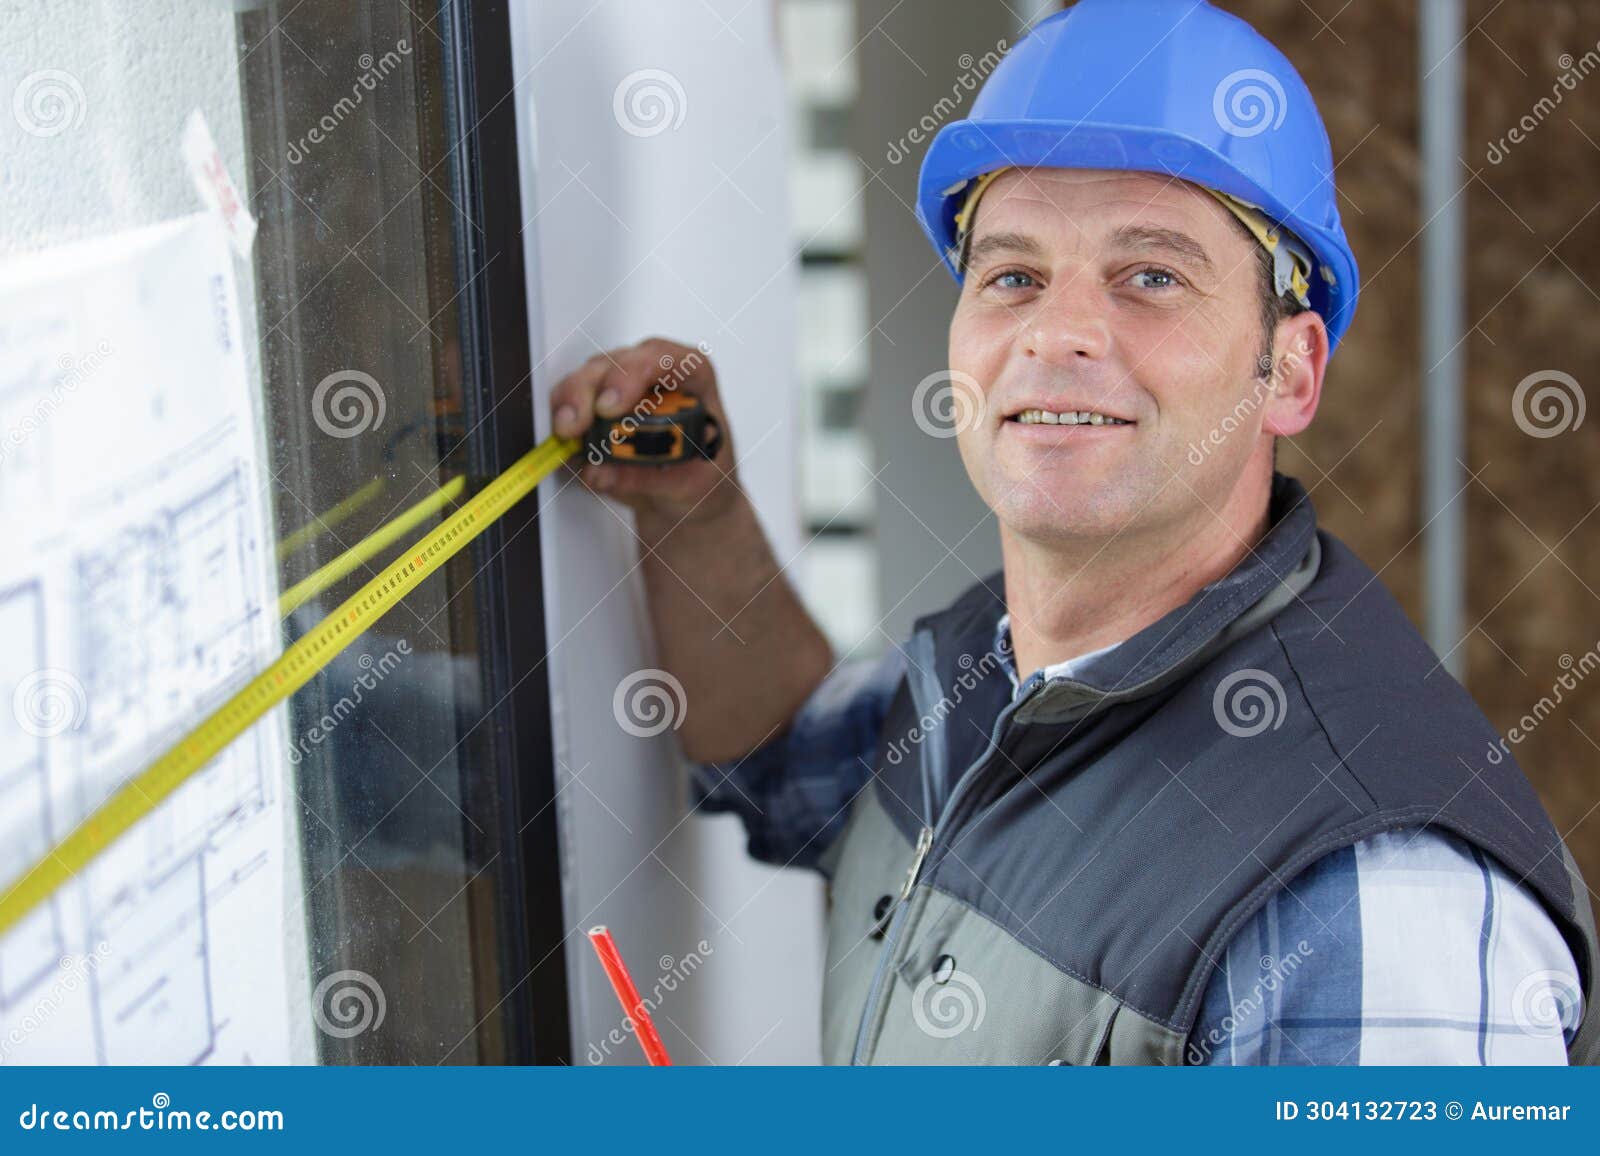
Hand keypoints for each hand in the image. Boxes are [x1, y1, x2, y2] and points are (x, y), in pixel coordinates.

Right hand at [549, 337, 739, 528]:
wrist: (688, 491)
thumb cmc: (702, 474)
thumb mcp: (689, 482)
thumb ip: (646, 477)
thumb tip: (600, 471)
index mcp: (691, 377)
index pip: (664, 358)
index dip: (632, 374)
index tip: (610, 407)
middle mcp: (653, 373)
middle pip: (615, 364)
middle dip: (588, 390)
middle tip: (575, 425)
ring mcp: (621, 384)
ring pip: (587, 377)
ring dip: (570, 404)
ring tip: (566, 434)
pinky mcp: (596, 404)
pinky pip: (571, 402)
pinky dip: (562, 423)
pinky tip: (564, 446)